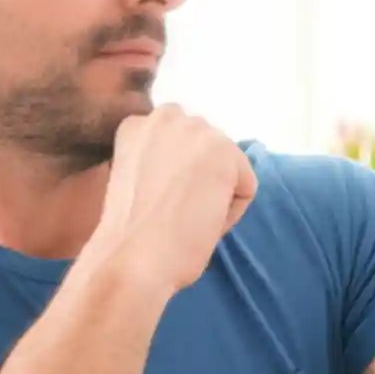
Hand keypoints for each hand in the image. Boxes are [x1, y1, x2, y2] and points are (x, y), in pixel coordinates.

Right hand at [83, 104, 258, 293]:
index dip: (174, 182)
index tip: (158, 203)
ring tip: (186, 217)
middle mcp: (167, 116)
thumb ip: (160, 163)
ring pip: (228, 167)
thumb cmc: (129, 235)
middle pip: (207, 152)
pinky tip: (202, 222)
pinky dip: (231, 212)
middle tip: (176, 211)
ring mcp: (197, 130)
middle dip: (200, 179)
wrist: (132, 257)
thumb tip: (193, 171)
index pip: (181, 148)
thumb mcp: (136, 180)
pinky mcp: (223, 151)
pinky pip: (245, 187)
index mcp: (137, 125)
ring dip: (215, 193)